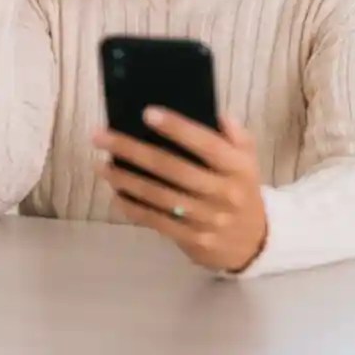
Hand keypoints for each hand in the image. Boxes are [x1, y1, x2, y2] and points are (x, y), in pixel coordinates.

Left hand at [92, 107, 267, 272]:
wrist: (254, 242)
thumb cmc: (240, 189)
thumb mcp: (247, 161)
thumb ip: (235, 137)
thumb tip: (217, 113)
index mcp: (238, 168)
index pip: (207, 144)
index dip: (177, 128)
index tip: (146, 113)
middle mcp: (224, 193)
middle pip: (172, 168)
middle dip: (132, 150)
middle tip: (100, 136)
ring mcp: (208, 218)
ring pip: (159, 196)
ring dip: (125, 180)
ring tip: (100, 165)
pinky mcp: (194, 239)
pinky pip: (158, 221)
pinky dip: (134, 208)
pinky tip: (115, 195)